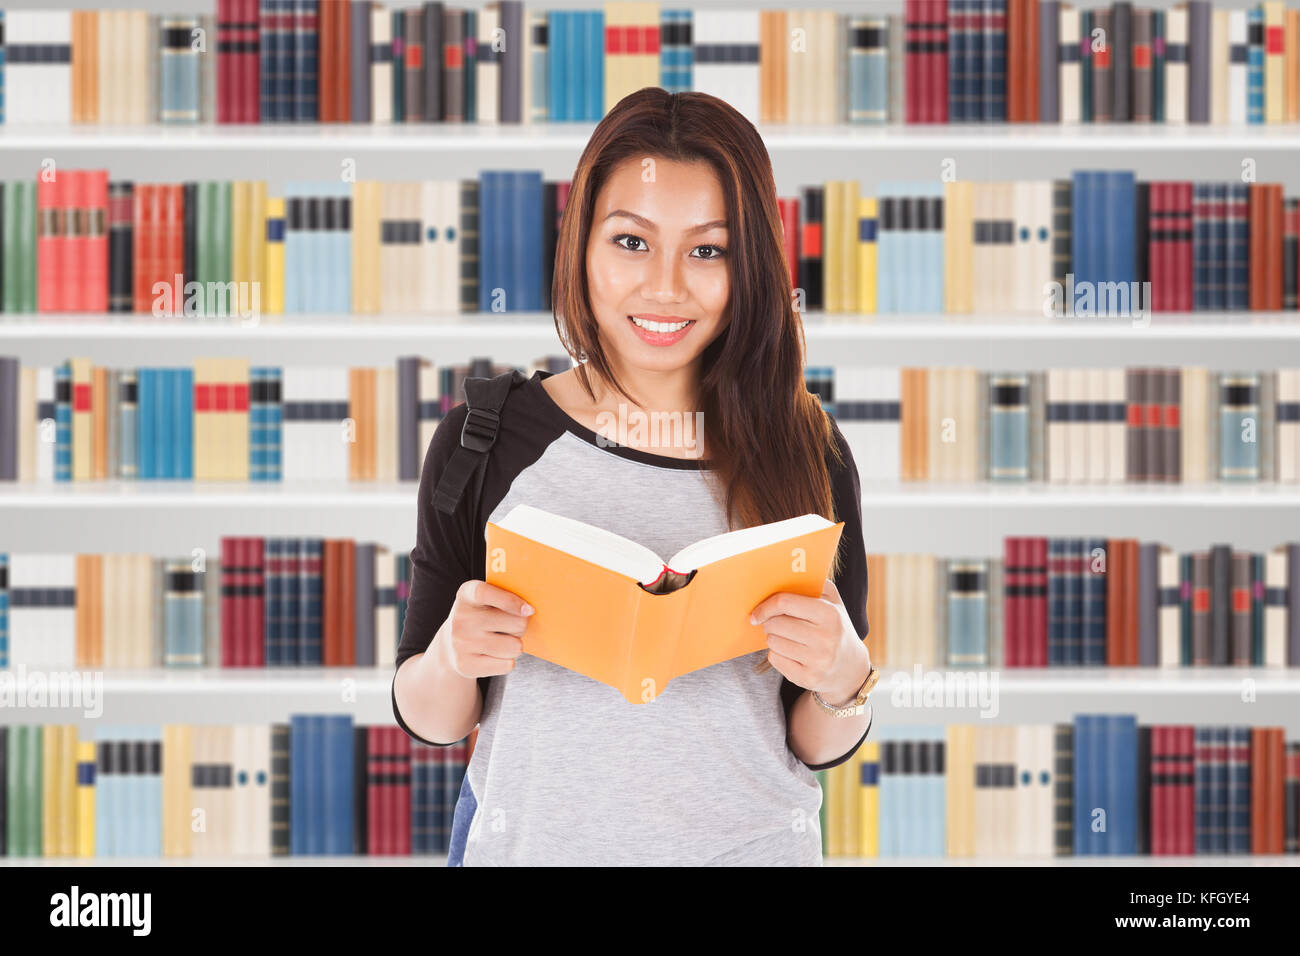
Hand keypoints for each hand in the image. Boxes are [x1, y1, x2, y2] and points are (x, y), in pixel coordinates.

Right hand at [438, 580, 533, 678]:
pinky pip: (507, 665)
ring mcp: (461, 643)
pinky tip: (494, 655)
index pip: (486, 594)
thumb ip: (508, 597)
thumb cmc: (481, 616)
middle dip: (521, 626)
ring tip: (502, 640)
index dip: (510, 601)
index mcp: (467, 594)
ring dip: (515, 645)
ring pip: (514, 646)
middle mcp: (461, 618)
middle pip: (516, 623)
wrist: (452, 644)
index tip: (529, 610)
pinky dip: (507, 661)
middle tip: (510, 626)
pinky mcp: (465, 665)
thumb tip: (528, 611)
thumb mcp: (488, 599)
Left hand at [750, 578, 870, 701]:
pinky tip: (791, 653)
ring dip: (773, 638)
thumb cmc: (836, 628)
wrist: (851, 669)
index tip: (757, 612)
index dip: (766, 606)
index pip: (785, 603)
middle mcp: (825, 639)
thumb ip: (815, 585)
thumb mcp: (834, 603)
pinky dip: (777, 655)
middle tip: (774, 624)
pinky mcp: (809, 679)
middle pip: (775, 624)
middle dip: (769, 623)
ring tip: (786, 638)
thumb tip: (789, 572)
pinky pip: (776, 660)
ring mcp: (818, 661)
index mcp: (830, 615)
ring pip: (773, 643)